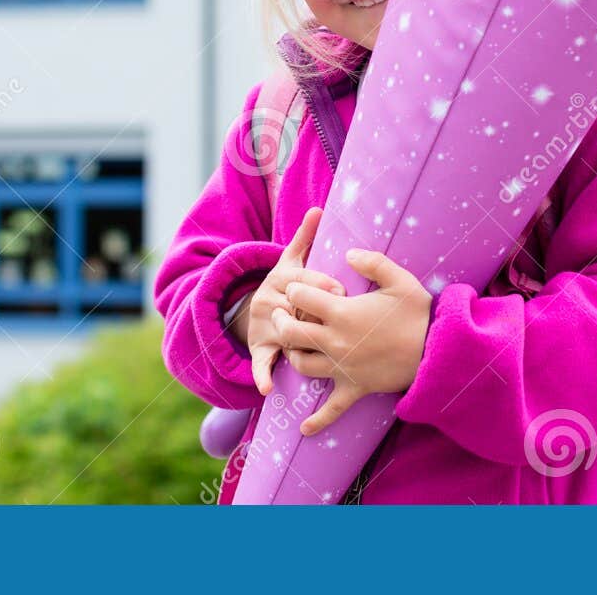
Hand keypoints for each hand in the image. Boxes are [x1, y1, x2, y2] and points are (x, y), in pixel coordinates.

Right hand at [234, 207, 345, 396]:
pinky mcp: (259, 348)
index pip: (302, 280)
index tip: (341, 289)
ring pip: (282, 333)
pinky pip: (260, 362)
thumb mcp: (292, 259)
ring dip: (298, 341)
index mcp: (281, 279)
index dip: (322, 285)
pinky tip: (268, 389)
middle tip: (336, 322)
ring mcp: (264, 326)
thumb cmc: (286, 284)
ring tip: (317, 348)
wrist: (255, 309)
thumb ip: (306, 236)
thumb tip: (319, 208)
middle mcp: (269, 301)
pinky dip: (262, 376)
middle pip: (294, 308)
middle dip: (315, 315)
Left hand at [272, 248, 432, 435]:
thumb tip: (348, 253)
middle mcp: (336, 341)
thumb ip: (372, 262)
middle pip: (291, 332)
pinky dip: (316, 421)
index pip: (302, 296)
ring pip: (301, 365)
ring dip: (292, 355)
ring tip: (293, 346)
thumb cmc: (418, 313)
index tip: (297, 286)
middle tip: (282, 313)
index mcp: (342, 312)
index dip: (295, 287)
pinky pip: (331, 410)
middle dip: (281, 320)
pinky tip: (305, 429)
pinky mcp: (355, 388)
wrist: (436, 350)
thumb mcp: (399, 279)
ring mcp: (343, 367)